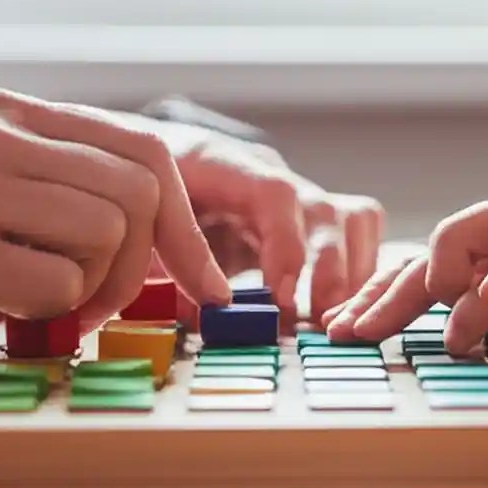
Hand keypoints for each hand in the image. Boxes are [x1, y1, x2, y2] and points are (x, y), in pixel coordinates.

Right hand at [0, 87, 228, 356]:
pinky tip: (2, 312)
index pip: (141, 150)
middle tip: (104, 303)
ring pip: (108, 235)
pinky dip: (51, 313)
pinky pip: (59, 284)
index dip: (184, 223)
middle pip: (141, 190)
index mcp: (1, 113)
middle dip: (148, 261)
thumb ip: (34, 181)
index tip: (201, 279)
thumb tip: (135, 231)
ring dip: (98, 290)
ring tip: (46, 308)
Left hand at [141, 117, 383, 321]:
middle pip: (324, 210)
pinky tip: (336, 312)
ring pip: (352, 219)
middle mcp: (265, 173)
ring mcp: (289, 192)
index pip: (275, 194)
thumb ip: (172, 266)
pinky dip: (355, 274)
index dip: (287, 247)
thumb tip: (212, 316)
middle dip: (329, 272)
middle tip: (317, 326)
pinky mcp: (302, 218)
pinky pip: (354, 234)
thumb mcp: (139, 225)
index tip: (281, 299)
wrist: (131, 162)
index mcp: (218, 163)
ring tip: (332, 324)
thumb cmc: (134, 195)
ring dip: (351, 275)